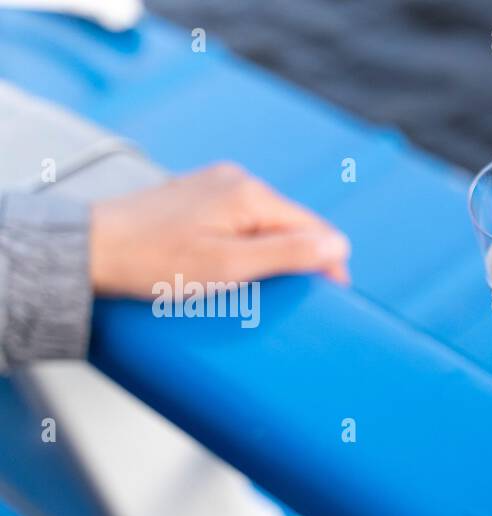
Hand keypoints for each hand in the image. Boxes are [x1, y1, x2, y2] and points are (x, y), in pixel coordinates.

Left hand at [89, 162, 350, 296]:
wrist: (89, 249)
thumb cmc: (151, 262)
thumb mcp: (228, 267)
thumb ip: (288, 254)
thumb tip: (338, 246)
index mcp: (250, 194)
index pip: (314, 228)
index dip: (327, 263)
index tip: (328, 295)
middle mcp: (236, 180)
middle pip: (290, 224)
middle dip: (295, 260)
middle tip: (281, 297)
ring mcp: (215, 185)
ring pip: (265, 223)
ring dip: (268, 254)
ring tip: (249, 285)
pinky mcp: (197, 195)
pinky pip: (240, 221)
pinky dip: (244, 246)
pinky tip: (225, 267)